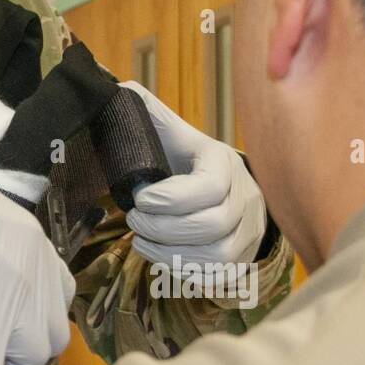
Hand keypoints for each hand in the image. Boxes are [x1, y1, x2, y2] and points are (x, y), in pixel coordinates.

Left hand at [119, 81, 266, 266]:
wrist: (217, 183)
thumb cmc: (181, 158)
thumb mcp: (168, 130)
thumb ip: (145, 111)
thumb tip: (114, 89)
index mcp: (224, 163)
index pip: (210, 186)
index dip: (172, 198)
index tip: (140, 198)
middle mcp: (246, 198)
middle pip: (214, 225)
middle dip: (165, 227)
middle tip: (134, 220)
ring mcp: (249, 231)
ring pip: (218, 256)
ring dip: (171, 253)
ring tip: (142, 240)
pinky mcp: (242, 258)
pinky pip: (218, 275)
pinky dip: (184, 270)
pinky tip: (159, 255)